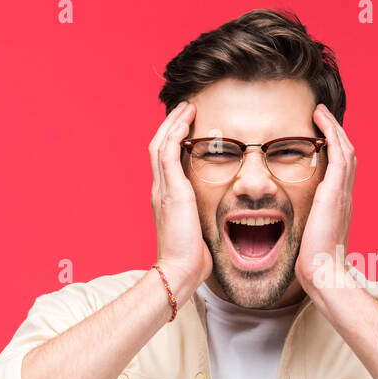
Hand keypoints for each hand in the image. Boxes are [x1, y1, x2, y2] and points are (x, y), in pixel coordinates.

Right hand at [149, 101, 210, 294]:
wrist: (179, 270)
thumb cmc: (191, 257)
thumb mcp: (198, 230)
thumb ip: (202, 216)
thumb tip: (219, 213)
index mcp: (166, 198)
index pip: (164, 160)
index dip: (173, 140)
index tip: (187, 126)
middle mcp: (160, 190)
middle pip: (158, 146)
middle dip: (171, 125)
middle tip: (186, 108)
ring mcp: (162, 189)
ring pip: (160, 144)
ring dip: (173, 123)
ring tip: (187, 108)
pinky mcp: (171, 191)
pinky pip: (167, 153)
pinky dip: (175, 133)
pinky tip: (187, 121)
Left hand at [296, 103, 356, 296]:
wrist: (324, 273)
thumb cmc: (314, 264)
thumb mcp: (309, 238)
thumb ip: (305, 227)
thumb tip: (291, 228)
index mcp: (338, 206)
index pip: (341, 170)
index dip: (335, 150)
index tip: (322, 136)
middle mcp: (344, 196)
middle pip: (348, 155)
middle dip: (336, 133)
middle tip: (322, 116)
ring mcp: (342, 193)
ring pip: (346, 150)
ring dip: (334, 128)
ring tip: (321, 112)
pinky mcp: (335, 192)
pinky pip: (339, 154)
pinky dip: (332, 134)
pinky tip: (321, 120)